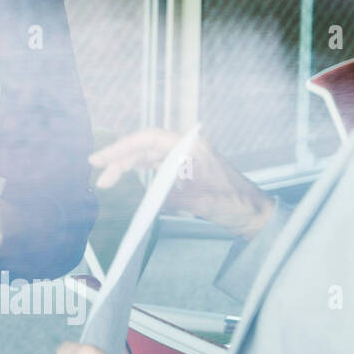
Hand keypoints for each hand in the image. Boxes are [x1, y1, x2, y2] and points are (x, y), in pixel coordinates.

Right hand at [89, 128, 273, 239]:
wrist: (254, 214)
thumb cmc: (232, 204)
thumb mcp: (196, 199)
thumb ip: (166, 193)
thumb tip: (138, 193)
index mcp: (190, 147)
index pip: (147, 139)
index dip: (120, 148)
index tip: (100, 159)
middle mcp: (186, 147)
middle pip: (144, 147)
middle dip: (119, 159)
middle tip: (99, 174)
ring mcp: (185, 157)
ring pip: (148, 155)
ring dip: (127, 165)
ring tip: (106, 179)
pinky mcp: (185, 169)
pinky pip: (156, 164)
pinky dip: (139, 170)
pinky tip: (126, 176)